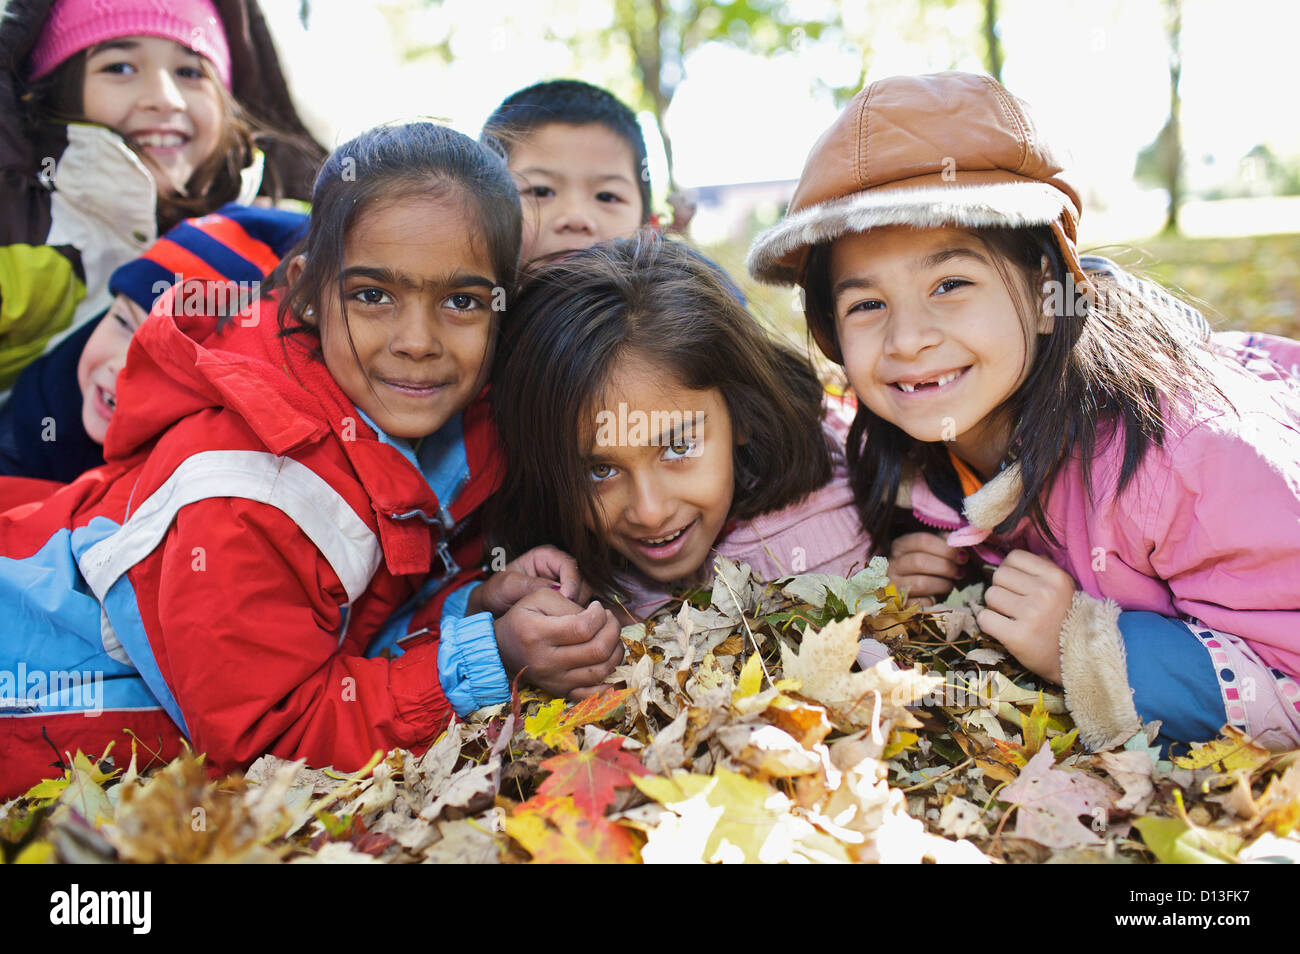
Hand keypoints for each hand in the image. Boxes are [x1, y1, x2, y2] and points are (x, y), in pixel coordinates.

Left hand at [468, 545, 593, 615]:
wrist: (490, 610)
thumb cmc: (496, 593)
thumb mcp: (507, 586)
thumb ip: (530, 586)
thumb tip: (558, 591)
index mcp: (546, 556)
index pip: (570, 564)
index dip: (571, 582)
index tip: (565, 599)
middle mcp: (559, 568)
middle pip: (583, 580)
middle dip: (576, 597)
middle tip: (564, 614)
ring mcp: (565, 586)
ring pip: (585, 595)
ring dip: (576, 608)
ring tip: (560, 621)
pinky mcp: (567, 602)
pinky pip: (580, 607)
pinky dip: (574, 617)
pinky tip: (563, 626)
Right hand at [493, 589, 624, 698]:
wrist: (502, 650)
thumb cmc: (523, 619)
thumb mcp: (538, 598)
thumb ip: (568, 603)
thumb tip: (596, 616)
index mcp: (538, 634)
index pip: (583, 628)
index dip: (599, 616)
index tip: (597, 607)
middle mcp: (546, 662)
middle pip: (597, 651)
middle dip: (612, 630)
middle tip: (608, 619)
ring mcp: (555, 681)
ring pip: (600, 672)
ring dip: (615, 651)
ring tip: (610, 637)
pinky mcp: (561, 692)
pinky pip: (593, 695)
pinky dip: (609, 682)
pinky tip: (610, 663)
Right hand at [887, 532, 966, 603]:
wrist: (911, 591)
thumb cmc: (926, 567)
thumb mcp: (932, 550)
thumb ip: (944, 543)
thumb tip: (958, 542)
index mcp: (900, 546)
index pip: (922, 541)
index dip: (946, 548)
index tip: (963, 555)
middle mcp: (892, 564)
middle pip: (919, 561)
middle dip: (946, 567)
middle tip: (960, 572)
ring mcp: (892, 585)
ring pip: (920, 583)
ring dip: (943, 584)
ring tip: (950, 584)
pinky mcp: (897, 605)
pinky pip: (919, 603)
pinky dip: (933, 600)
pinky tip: (936, 597)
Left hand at [976, 549, 1074, 682]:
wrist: (1077, 658)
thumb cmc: (1064, 620)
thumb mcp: (1063, 589)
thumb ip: (1041, 569)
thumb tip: (1011, 559)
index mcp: (1056, 577)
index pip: (1014, 557)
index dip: (1010, 570)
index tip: (1017, 585)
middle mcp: (1044, 593)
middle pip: (998, 575)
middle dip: (1001, 589)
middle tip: (1014, 604)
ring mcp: (1031, 615)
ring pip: (989, 595)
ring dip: (995, 607)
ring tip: (1011, 617)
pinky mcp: (1017, 636)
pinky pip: (985, 618)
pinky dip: (989, 624)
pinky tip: (1003, 629)